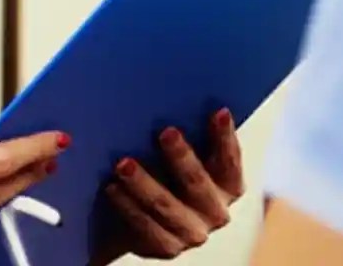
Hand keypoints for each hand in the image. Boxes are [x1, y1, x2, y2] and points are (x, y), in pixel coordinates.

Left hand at [94, 108, 244, 262]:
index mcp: (228, 186)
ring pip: (167, 206)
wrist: (144, 219)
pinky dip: (128, 205)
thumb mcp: (182, 156)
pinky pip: (145, 226)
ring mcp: (191, 232)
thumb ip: (186, 135)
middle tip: (165, 131)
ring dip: (144, 183)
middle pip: (197, 183)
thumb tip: (171, 95)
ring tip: (123, 163)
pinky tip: (112, 187)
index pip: (230, 160)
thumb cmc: (168, 176)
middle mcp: (215, 211)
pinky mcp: (167, 247)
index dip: (225, 137)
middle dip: (181, 156)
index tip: (218, 111)